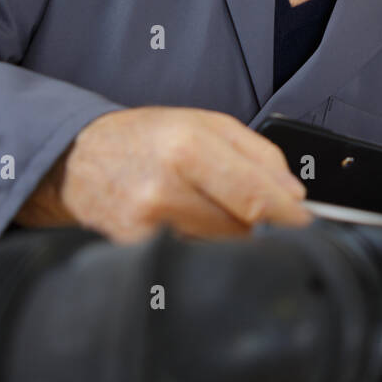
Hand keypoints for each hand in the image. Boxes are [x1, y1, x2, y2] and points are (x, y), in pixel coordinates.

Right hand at [15, 107, 311, 242]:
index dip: (289, 216)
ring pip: (221, 248)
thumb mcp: (205, 122)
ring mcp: (147, 227)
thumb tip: (293, 195)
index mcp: (187, 148)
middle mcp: (165, 189)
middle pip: (243, 228)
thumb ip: (259, 153)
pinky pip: (193, 258)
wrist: (76, 161)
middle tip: (256, 212)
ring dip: (232, 237)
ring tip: (212, 211)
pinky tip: (190, 227)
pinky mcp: (136, 253)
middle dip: (260, 223)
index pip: (256, 196)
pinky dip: (203, 248)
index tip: (305, 223)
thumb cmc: (145, 137)